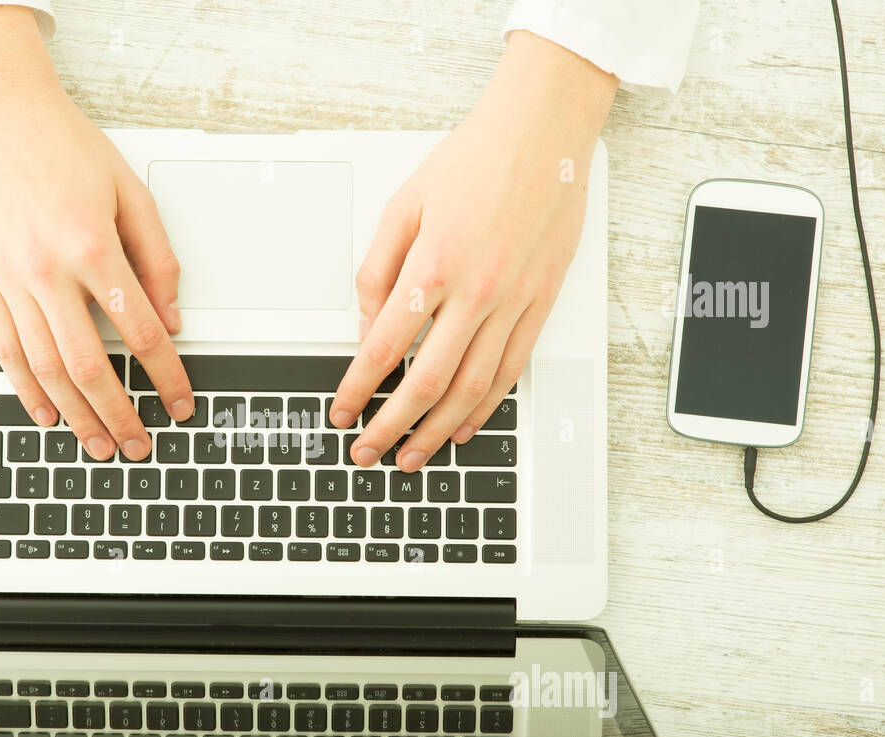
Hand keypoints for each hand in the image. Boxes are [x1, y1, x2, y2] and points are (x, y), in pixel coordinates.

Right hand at [0, 7, 192, 460]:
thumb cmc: (63, 144)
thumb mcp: (130, 191)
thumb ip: (157, 258)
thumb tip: (173, 318)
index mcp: (91, 246)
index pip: (141, 332)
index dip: (166, 376)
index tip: (179, 403)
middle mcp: (46, 268)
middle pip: (88, 365)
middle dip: (118, 414)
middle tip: (138, 445)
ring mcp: (8, 277)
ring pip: (44, 366)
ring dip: (74, 414)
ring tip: (97, 443)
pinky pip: (5, 347)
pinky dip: (26, 387)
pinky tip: (46, 412)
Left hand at [329, 31, 617, 470]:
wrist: (543, 131)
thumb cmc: (474, 160)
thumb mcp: (404, 205)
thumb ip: (378, 269)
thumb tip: (368, 324)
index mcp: (433, 265)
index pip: (384, 347)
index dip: (358, 388)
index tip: (342, 412)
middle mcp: (476, 291)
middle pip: (425, 382)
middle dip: (390, 426)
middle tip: (367, 453)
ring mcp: (513, 302)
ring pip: (471, 388)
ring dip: (436, 431)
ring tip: (411, 456)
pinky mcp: (540, 303)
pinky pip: (511, 370)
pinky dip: (485, 407)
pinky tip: (462, 427)